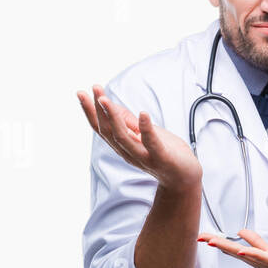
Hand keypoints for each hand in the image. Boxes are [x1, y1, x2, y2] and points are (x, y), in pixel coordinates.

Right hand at [77, 84, 201, 192]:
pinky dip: (146, 128)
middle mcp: (129, 152)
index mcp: (123, 145)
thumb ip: (129, 122)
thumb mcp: (145, 134)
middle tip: (95, 89)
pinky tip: (143, 113)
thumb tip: (111, 105)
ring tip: (107, 100)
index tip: (81, 92)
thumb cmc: (166, 154)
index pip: (101, 128)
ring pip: (122, 138)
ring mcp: (144, 157)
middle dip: (99, 110)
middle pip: (108, 132)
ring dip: (114, 118)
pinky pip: (152, 143)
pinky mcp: (162, 158)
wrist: (186, 179)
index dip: (90, 111)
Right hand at [200, 229, 267, 267]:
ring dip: (229, 248)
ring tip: (214, 242)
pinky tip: (242, 250)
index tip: (200, 237)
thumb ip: (254, 241)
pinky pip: (262, 257)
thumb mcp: (266, 250)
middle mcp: (255, 260)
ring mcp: (265, 261)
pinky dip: (252, 253)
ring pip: (244, 253)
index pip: (231, 248)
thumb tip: (239, 232)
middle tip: (200, 238)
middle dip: (216, 243)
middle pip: (233, 250)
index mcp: (252, 256)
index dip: (216, 241)